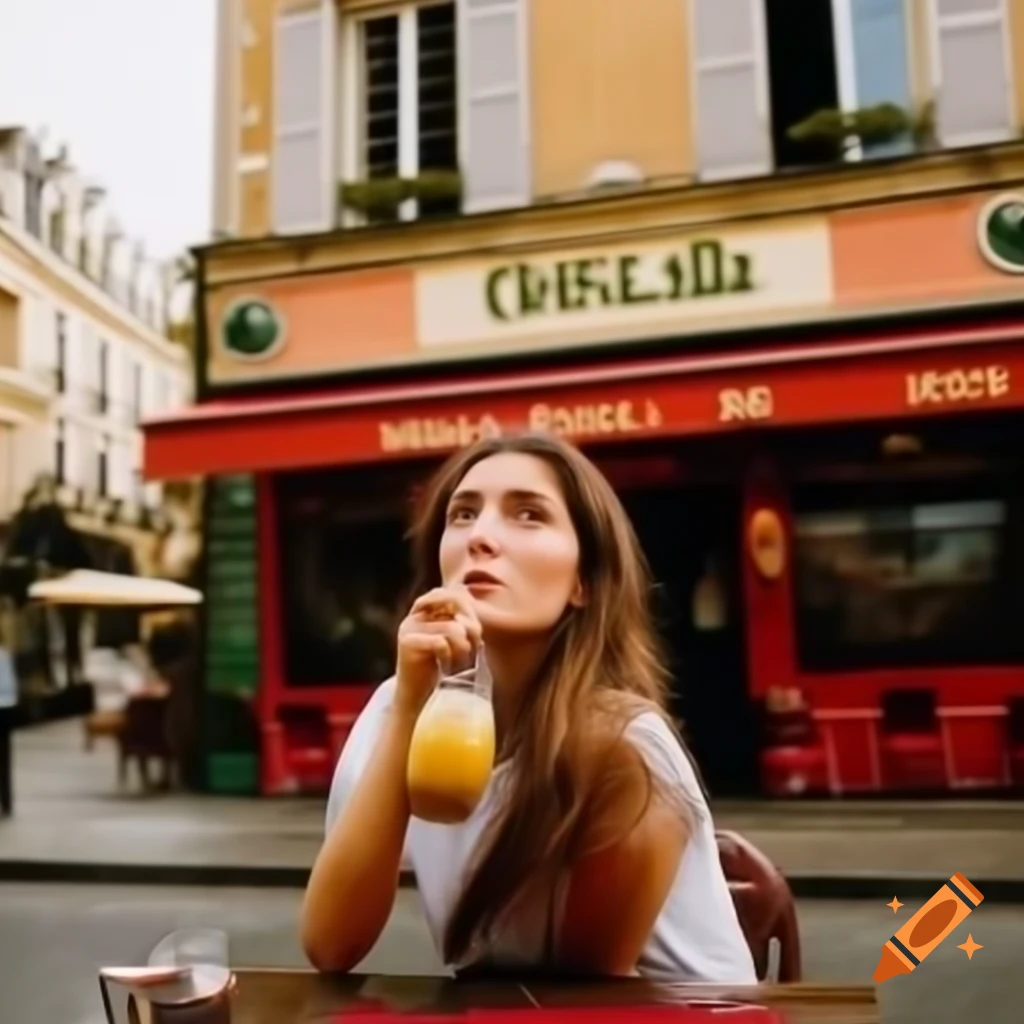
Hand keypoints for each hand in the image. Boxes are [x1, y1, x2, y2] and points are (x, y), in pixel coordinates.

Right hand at [394, 587, 481, 716]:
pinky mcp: (406, 642)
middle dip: (471, 627)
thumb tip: (474, 619)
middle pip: (454, 603)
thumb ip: (466, 624)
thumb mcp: (458, 642)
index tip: (476, 635)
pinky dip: (450, 657)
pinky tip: (447, 667)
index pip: (455, 593)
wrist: (417, 699)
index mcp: (429, 609)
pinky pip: (441, 642)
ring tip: (462, 663)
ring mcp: (409, 626)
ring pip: (453, 627)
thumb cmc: (441, 669)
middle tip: (474, 648)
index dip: (471, 611)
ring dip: (465, 648)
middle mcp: (417, 614)